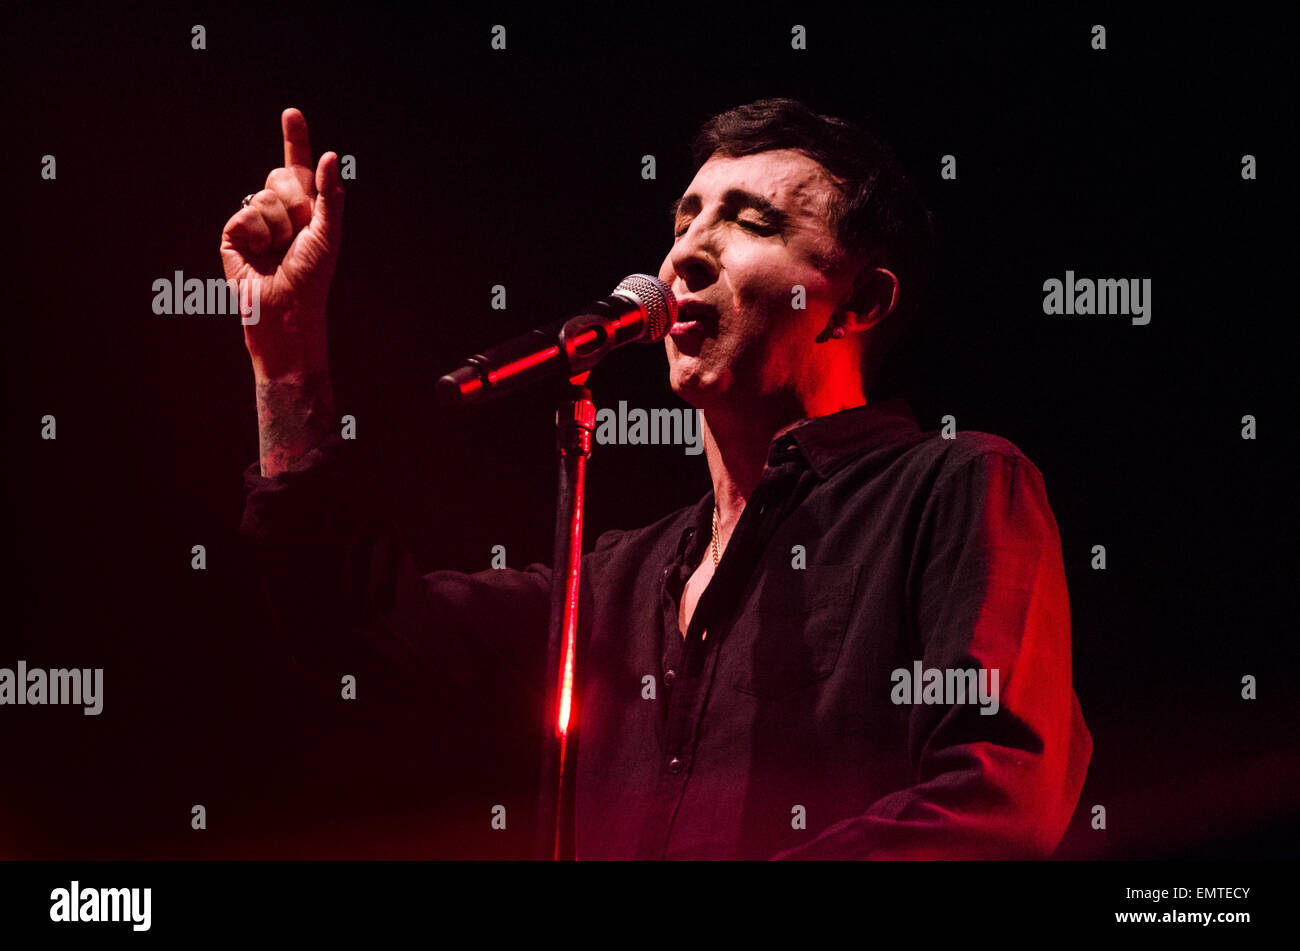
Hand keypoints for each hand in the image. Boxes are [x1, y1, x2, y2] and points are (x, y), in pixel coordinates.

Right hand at [220, 107, 344, 380]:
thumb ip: (329, 194)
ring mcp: (254, 221)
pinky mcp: (233, 234)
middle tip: (299, 233)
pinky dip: (257, 234)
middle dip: (295, 200)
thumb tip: (329, 155)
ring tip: (280, 251)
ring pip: (264, 196)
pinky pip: (245, 214)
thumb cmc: (312, 276)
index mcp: (304, 208)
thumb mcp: (328, 232)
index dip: (294, 140)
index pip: (298, 167)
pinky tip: (259, 254)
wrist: (285, 307)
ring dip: (279, 225)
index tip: (291, 113)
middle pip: (280, 176)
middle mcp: (278, 210)